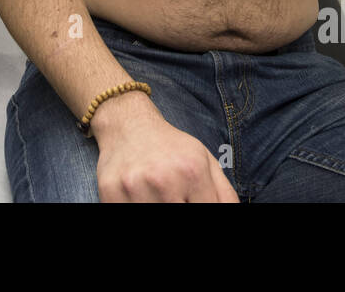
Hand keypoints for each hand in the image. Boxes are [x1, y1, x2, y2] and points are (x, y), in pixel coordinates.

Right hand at [90, 93, 238, 202]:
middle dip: (180, 208)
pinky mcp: (110, 192)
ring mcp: (133, 187)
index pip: (207, 212)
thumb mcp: (205, 161)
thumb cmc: (170, 147)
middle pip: (179, 216)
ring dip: (157, 208)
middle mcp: (163, 179)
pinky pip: (126, 214)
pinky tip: (141, 198)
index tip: (192, 203)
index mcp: (192, 171)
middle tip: (176, 198)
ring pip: (152, 218)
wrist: (127, 124)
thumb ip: (224, 194)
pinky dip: (137, 208)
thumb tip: (234, 212)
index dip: (203, 212)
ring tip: (159, 198)